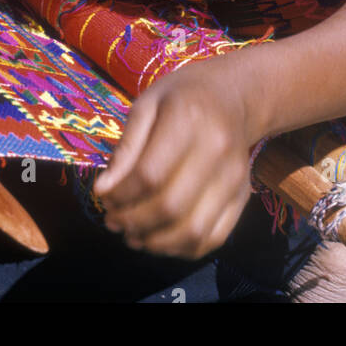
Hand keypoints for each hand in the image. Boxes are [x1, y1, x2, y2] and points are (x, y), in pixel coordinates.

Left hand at [92, 52, 267, 259]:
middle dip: (133, 221)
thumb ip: (126, 147)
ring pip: (193, 230)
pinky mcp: (243, 198)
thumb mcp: (146, 105)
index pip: (150, 174)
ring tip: (132, 235)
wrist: (233, 96)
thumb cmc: (182, 97)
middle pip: (171, 206)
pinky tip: (160, 238)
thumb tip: (104, 191)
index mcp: (189, 119)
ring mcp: (235, 178)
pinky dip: (182, 248)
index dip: (121, 194)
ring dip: (155, 242)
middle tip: (112, 220)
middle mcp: (217, 151)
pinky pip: (212, 237)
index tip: (102, 197)